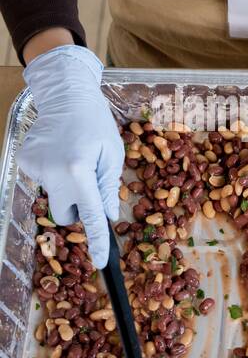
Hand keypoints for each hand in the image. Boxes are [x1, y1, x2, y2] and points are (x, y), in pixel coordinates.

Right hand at [19, 45, 122, 268]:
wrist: (65, 96)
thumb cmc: (96, 124)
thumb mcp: (112, 156)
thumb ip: (108, 188)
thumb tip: (107, 217)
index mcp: (79, 172)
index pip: (91, 216)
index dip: (97, 241)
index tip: (100, 262)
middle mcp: (53, 173)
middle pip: (65, 215)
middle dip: (78, 209)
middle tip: (88, 184)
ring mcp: (34, 168)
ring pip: (54, 197)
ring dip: (66, 188)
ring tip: (73, 160)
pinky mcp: (24, 162)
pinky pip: (44, 181)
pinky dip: (53, 174)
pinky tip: (59, 154)